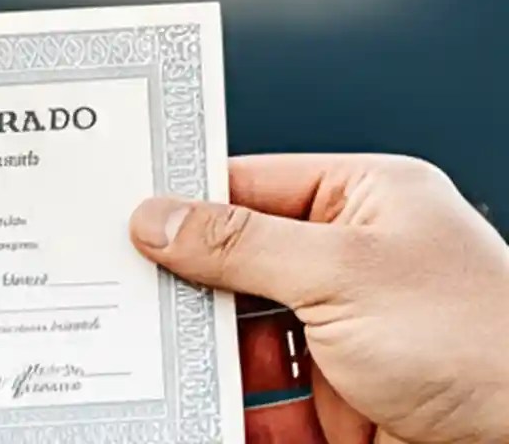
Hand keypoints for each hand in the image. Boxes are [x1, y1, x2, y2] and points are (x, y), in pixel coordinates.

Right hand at [129, 154, 508, 443]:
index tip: (123, 213)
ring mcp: (347, 335)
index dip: (187, 199)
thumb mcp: (342, 272)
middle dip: (187, 285)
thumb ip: (240, 243)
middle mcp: (354, 263)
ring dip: (205, 353)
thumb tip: (159, 219)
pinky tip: (205, 411)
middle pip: (239, 265)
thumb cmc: (481, 338)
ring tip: (160, 358)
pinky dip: (234, 410)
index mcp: (365, 201)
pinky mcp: (344, 402)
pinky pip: (267, 401)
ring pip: (244, 336)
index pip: (251, 185)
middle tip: (125, 291)